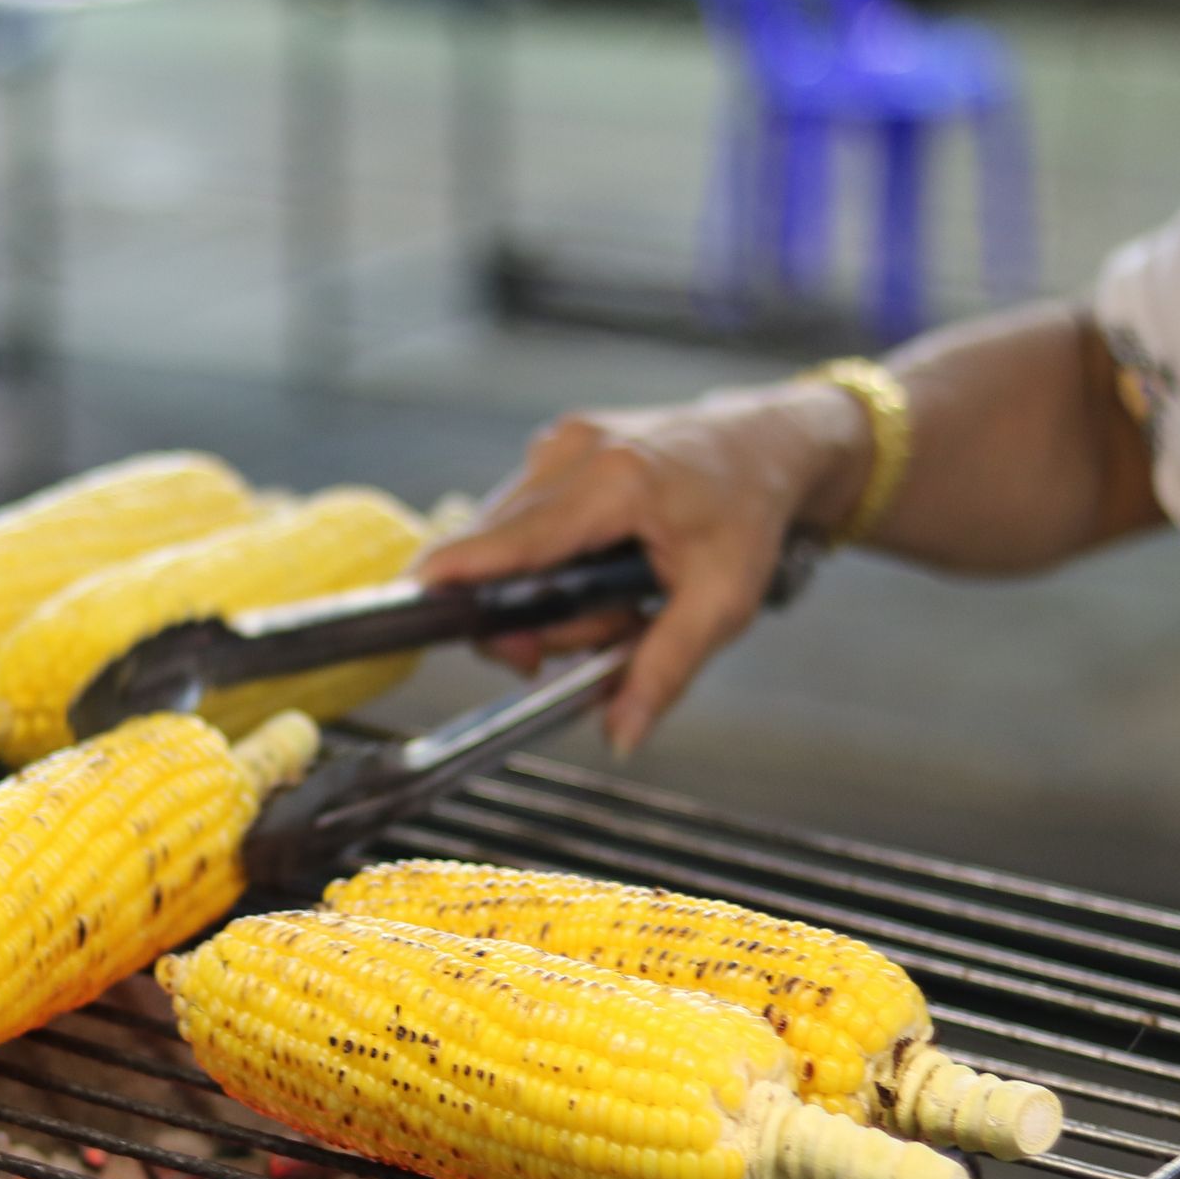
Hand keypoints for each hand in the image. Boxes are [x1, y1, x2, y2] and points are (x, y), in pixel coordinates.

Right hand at [418, 381, 868, 756]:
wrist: (768, 443)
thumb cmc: (750, 513)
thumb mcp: (725, 602)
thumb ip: (665, 670)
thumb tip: (620, 735)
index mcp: (618, 481)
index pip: (516, 539)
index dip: (458, 572)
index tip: (411, 597)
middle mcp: (574, 451)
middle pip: (500, 554)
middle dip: (537, 617)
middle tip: (607, 635)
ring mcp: (558, 443)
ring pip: (505, 541)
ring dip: (549, 591)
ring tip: (620, 597)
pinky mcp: (553, 448)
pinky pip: (520, 522)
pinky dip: (551, 559)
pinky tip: (603, 565)